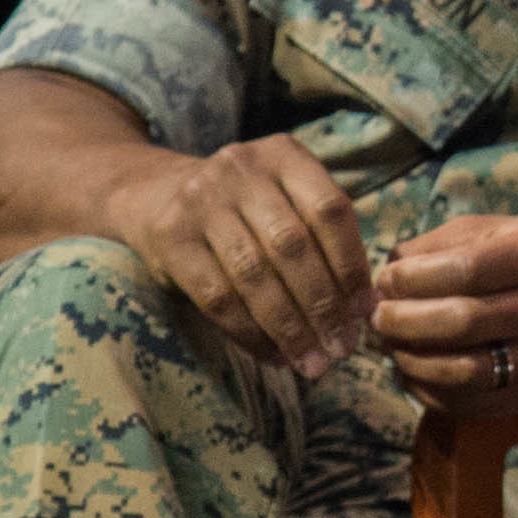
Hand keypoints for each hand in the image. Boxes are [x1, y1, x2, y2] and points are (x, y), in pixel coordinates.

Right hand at [108, 134, 372, 374]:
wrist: (152, 193)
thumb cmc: (243, 208)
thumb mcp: (284, 198)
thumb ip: (322, 238)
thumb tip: (363, 310)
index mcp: (284, 155)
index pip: (330, 210)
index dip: (352, 266)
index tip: (365, 313)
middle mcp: (241, 169)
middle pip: (292, 246)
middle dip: (322, 306)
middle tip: (342, 349)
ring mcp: (200, 200)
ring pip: (254, 275)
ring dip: (289, 328)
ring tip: (311, 362)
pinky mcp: (170, 237)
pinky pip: (217, 296)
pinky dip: (250, 333)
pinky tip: (272, 355)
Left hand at [369, 215, 517, 415]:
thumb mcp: (512, 231)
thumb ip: (448, 242)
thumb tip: (391, 269)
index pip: (465, 269)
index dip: (412, 278)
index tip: (388, 280)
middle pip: (462, 322)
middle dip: (403, 320)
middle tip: (378, 316)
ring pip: (465, 370)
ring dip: (412, 360)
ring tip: (392, 345)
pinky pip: (474, 404)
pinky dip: (431, 392)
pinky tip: (415, 373)